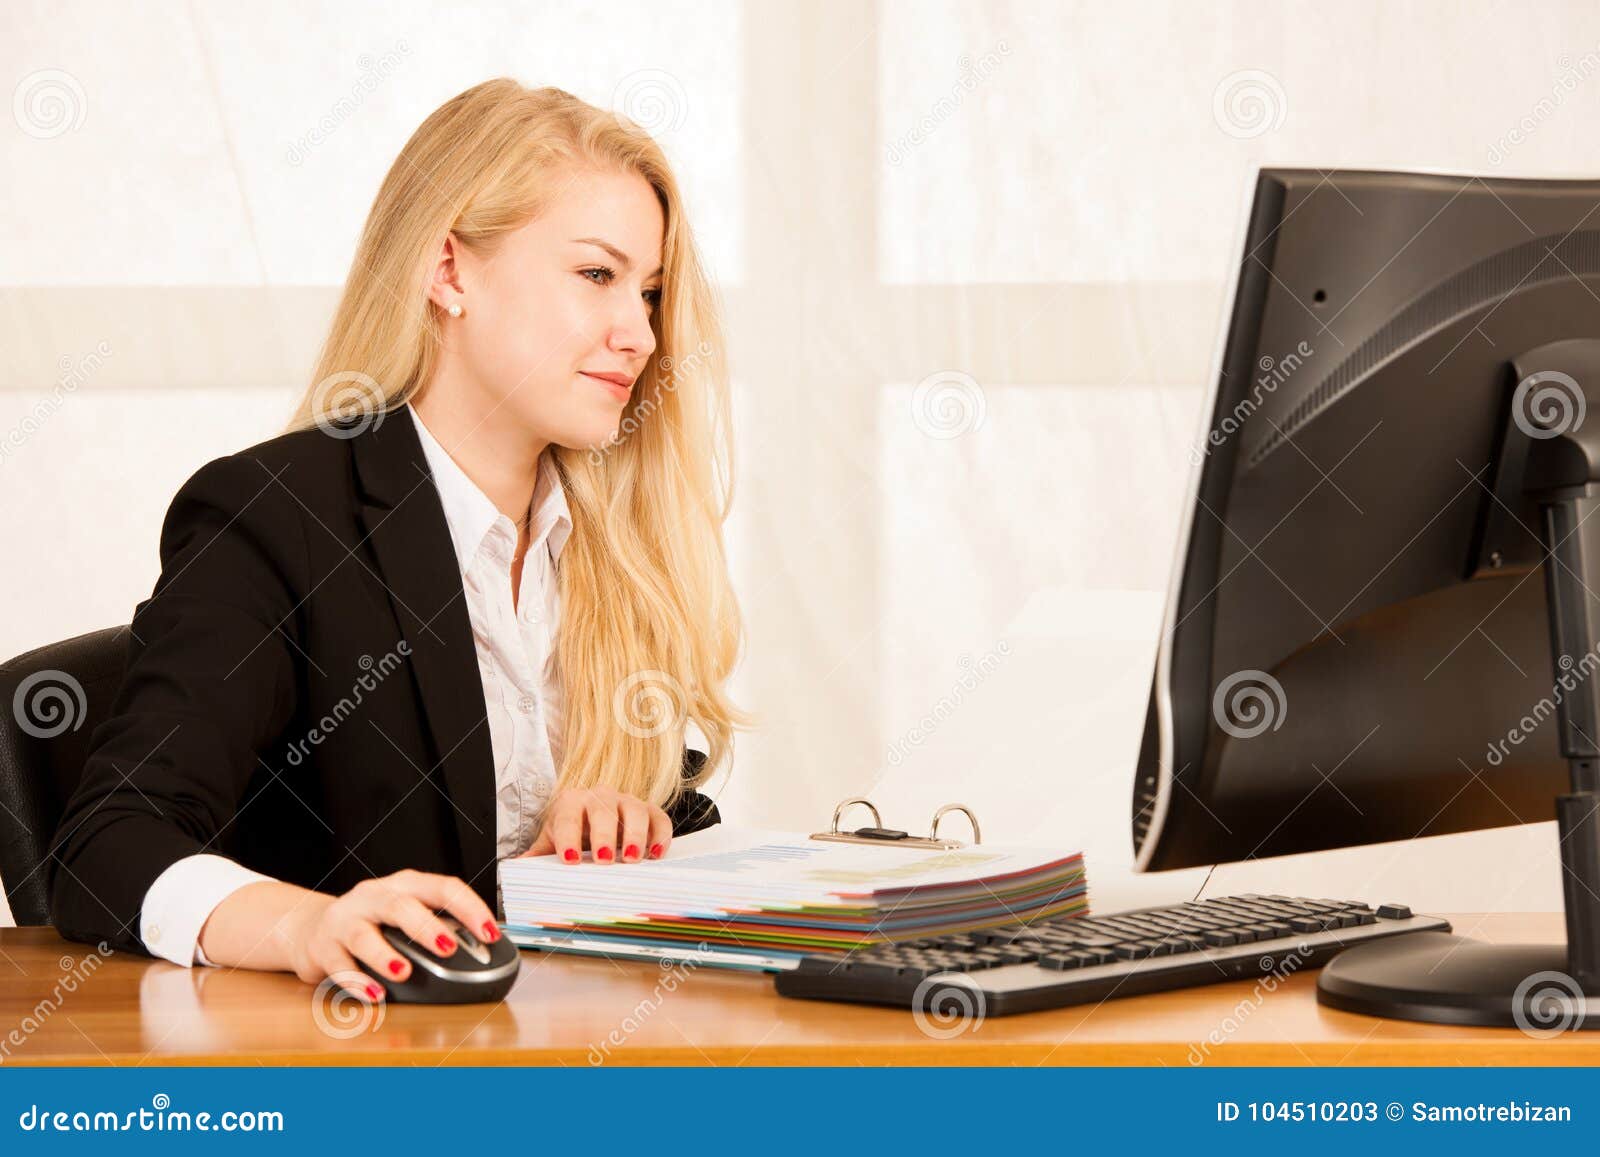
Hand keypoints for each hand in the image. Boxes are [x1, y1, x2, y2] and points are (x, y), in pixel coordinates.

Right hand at [283, 869, 498, 997]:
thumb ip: (439, 927)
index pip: (443, 887)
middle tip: (448, 949)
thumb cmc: (373, 923)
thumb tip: (486, 954)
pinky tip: (373, 995)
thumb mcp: (406, 915)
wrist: (311, 928)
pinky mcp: (322, 947)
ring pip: (362, 933)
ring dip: (383, 954)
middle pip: (401, 905)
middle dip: (426, 927)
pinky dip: (355, 982)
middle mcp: (374, 896)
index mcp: (406, 885)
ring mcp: (345, 919)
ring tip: (402, 973)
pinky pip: (337, 965)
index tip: (489, 933)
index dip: (468, 908)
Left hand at [521, 786, 671, 863]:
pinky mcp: (648, 810)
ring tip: (632, 858)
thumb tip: (518, 868)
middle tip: (603, 859)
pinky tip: (656, 854)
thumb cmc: (572, 830)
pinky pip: (659, 818)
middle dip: (604, 834)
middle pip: (603, 809)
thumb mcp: (551, 840)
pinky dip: (661, 835)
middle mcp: (600, 796)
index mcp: (571, 802)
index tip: (569, 859)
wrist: (591, 815)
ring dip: (635, 834)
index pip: (568, 817)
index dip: (569, 837)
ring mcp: (626, 801)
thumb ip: (537, 855)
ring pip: (635, 810)